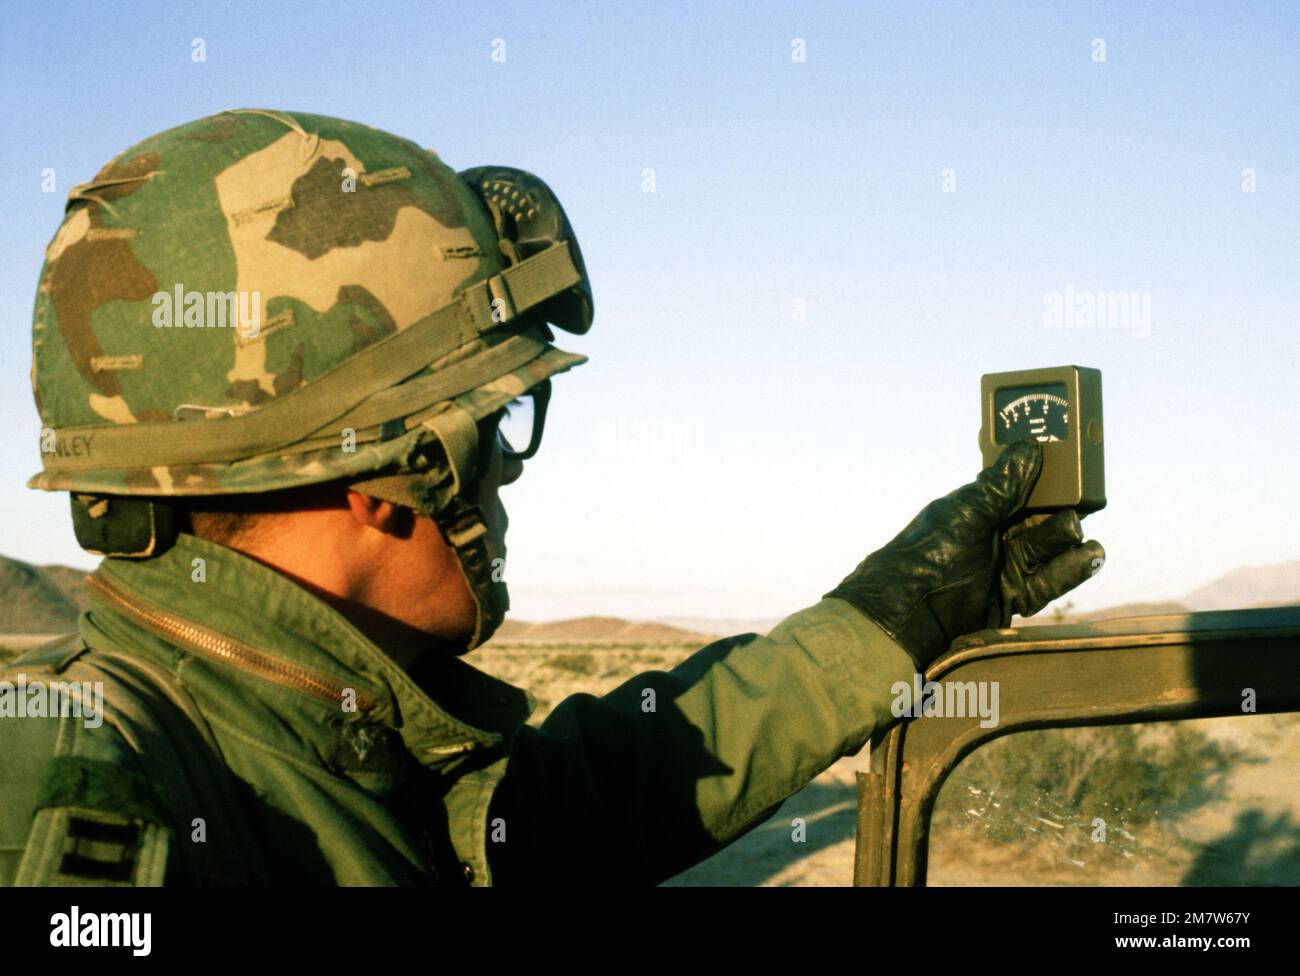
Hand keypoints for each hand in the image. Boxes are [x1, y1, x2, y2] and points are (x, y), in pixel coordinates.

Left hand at [824, 439, 1104, 669]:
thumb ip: (1002, 485)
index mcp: (979, 510)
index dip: (1045, 482)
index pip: (1020, 491)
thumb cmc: (929, 553)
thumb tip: (1030, 448)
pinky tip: (1089, 558)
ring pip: (1047, 552)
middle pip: (1038, 521)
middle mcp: (994, 537)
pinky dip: (1068, 571)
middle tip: (1081, 507)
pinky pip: (1047, 582)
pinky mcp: (1013, 597)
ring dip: (1067, 543)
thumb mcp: (967, 512)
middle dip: (1059, 514)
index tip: (1073, 470)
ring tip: (1087, 538)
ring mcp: (1004, 568)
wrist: (910, 611)